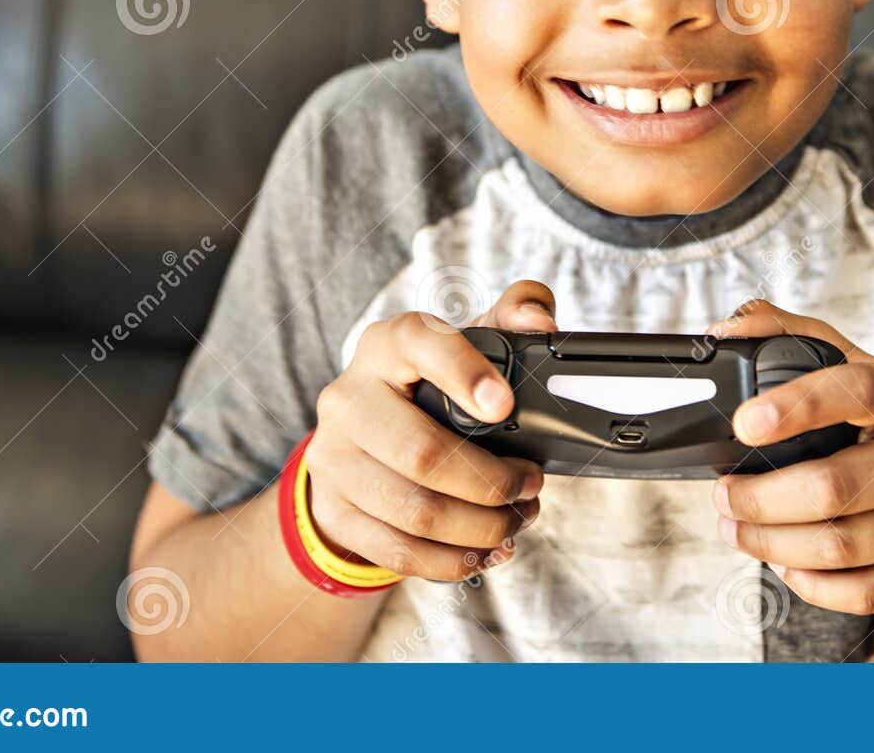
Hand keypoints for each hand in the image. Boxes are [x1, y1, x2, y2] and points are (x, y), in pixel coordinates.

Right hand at [303, 280, 557, 580]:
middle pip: (422, 453)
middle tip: (531, 484)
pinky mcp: (334, 511)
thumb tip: (540, 324)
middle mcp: (348, 399)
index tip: (505, 406)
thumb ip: (514, 314)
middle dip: (492, 480)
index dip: (463, 372)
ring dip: (481, 526)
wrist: (358, 440)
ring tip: (516, 518)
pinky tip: (487, 550)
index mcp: (386, 345)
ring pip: (415, 511)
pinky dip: (454, 559)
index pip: (418, 343)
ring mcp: (333, 459)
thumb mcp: (469, 341)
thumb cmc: (429, 385)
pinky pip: (399, 551)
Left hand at [706, 299, 873, 615]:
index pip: (858, 390)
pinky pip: (862, 592)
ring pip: (840, 547)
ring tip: (737, 527)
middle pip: (835, 486)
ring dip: (770, 542)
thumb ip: (786, 334)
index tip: (743, 424)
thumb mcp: (847, 367)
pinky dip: (810, 583)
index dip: (797, 405)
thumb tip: (725, 331)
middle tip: (723, 494)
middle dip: (759, 497)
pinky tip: (785, 560)